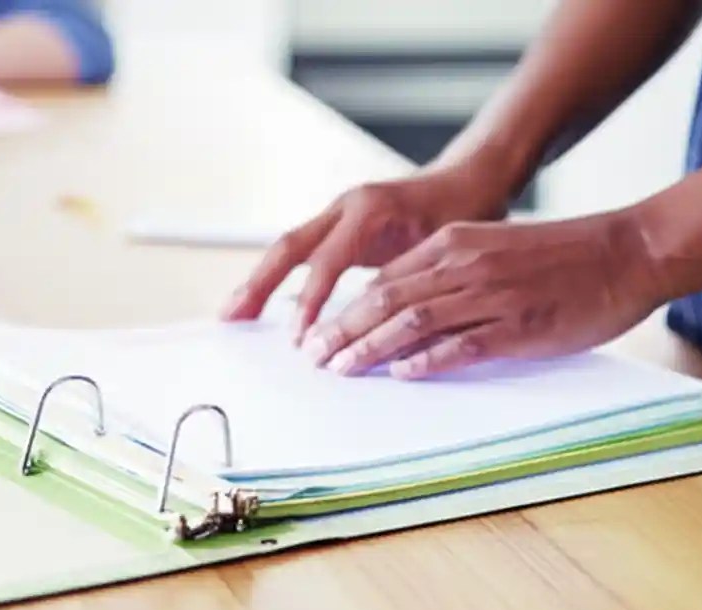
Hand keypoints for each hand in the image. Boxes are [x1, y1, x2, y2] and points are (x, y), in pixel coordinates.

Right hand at [222, 163, 514, 340]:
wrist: (469, 179)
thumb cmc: (463, 212)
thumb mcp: (443, 246)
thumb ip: (409, 279)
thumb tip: (383, 324)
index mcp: (369, 209)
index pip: (327, 260)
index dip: (312, 302)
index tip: (302, 337)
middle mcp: (345, 207)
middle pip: (288, 247)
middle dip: (258, 284)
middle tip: (232, 317)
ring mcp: (336, 215)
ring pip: (286, 249)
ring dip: (258, 281)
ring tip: (232, 313)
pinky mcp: (336, 227)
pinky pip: (299, 252)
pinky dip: (276, 277)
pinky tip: (260, 300)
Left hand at [302, 213, 666, 379]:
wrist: (625, 251)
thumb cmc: (556, 256)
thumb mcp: (488, 250)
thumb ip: (444, 274)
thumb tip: (398, 310)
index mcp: (451, 244)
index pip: (381, 280)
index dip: (343, 310)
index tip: (316, 334)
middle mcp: (463, 266)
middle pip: (384, 301)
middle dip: (342, 331)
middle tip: (313, 358)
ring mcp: (490, 295)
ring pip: (412, 322)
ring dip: (370, 348)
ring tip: (341, 369)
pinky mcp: (518, 325)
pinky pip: (461, 344)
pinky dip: (427, 359)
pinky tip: (401, 373)